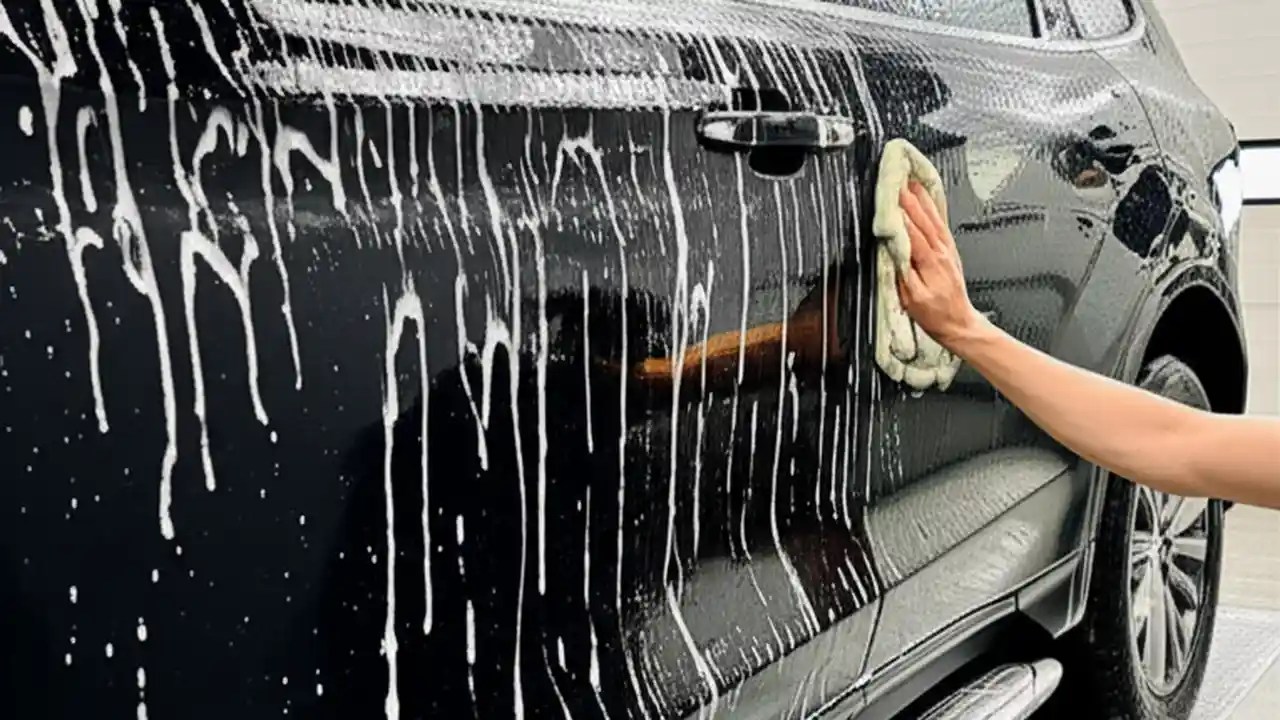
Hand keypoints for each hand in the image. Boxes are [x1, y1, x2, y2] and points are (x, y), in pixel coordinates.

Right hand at [896, 181, 981, 347]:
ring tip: (913, 183)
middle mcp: (941, 252)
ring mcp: (947, 251)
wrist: (959, 324)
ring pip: (935, 220)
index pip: (913, 232)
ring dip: (923, 200)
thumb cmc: (935, 315)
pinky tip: (930, 202)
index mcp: (931, 263)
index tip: (892, 198)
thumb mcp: (913, 299)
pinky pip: (942, 226)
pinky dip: (935, 211)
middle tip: (900, 181)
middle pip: (925, 220)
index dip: (902, 214)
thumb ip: (904, 273)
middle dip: (911, 199)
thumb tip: (894, 251)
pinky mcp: (950, 252)